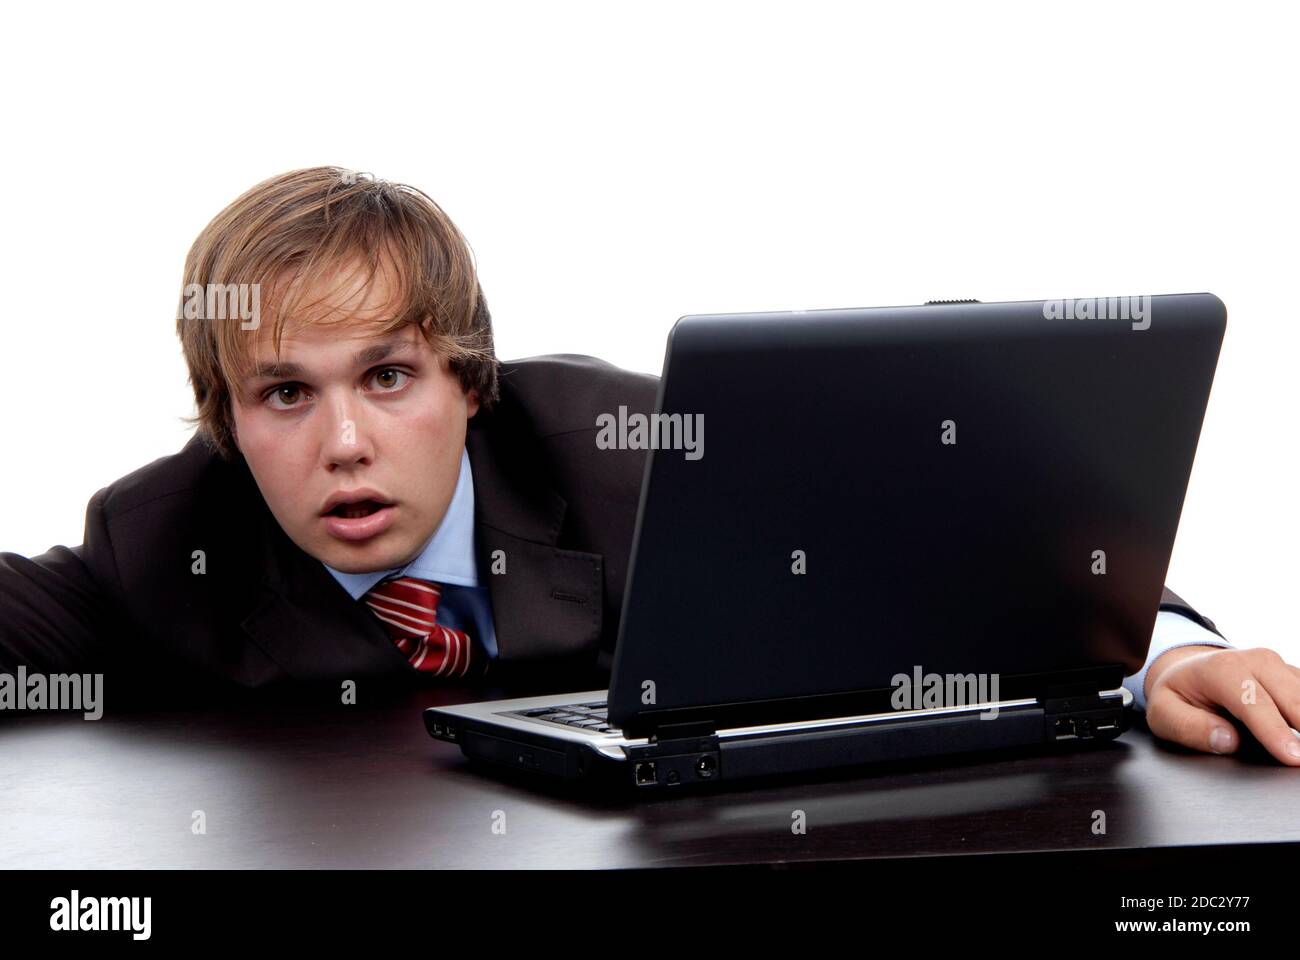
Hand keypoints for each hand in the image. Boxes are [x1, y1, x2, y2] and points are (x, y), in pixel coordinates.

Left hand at [1144, 645, 1299, 764]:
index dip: (1275, 732)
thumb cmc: (1178, 694)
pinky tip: (1299, 736)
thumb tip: (1227, 741)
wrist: (1187, 670)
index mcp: (1221, 669)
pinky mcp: (1291, 675)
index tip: (1292, 757)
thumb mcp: (1164, 713)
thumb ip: (1189, 727)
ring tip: (1299, 749)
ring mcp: (1277, 666)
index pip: (1254, 703)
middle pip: (1291, 699)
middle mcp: (1254, 661)